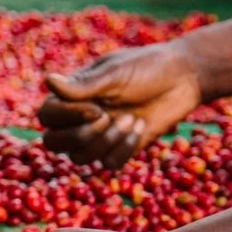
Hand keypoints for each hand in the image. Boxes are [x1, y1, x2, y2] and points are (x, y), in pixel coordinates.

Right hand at [39, 40, 202, 167]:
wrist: (183, 79)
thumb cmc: (147, 68)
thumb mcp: (115, 74)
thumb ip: (82, 86)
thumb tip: (48, 80)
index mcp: (73, 94)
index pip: (47, 116)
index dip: (66, 117)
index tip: (97, 107)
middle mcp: (80, 117)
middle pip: (54, 143)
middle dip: (80, 136)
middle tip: (107, 117)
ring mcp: (98, 136)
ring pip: (80, 158)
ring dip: (107, 141)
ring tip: (132, 118)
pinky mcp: (119, 150)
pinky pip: (109, 163)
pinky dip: (125, 147)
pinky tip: (141, 126)